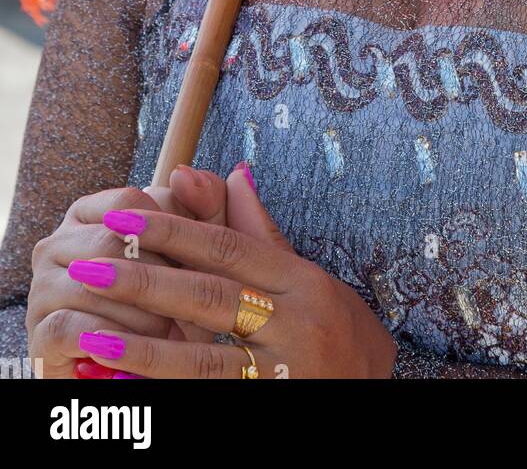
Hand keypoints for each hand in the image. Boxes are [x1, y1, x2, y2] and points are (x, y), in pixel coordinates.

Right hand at [27, 166, 228, 378]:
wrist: (136, 370)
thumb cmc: (172, 303)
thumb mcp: (198, 253)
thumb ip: (207, 207)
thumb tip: (200, 171)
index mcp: (93, 212)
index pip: (134, 200)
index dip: (172, 229)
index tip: (197, 260)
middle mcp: (59, 242)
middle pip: (116, 239)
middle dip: (162, 275)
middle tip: (193, 303)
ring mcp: (43, 286)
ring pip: (100, 282)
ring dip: (146, 314)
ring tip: (172, 334)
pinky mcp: (40, 332)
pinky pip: (77, 327)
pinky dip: (115, 341)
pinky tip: (136, 351)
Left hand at [66, 165, 397, 378]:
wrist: (379, 398)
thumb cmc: (338, 332)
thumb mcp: (309, 278)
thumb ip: (261, 232)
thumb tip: (232, 171)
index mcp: (302, 283)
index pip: (228, 248)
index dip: (174, 230)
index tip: (123, 214)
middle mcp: (296, 325)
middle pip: (211, 297)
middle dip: (146, 279)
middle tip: (90, 263)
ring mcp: (283, 375)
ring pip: (204, 359)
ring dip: (144, 347)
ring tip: (93, 331)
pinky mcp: (269, 411)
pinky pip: (210, 398)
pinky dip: (167, 391)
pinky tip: (126, 385)